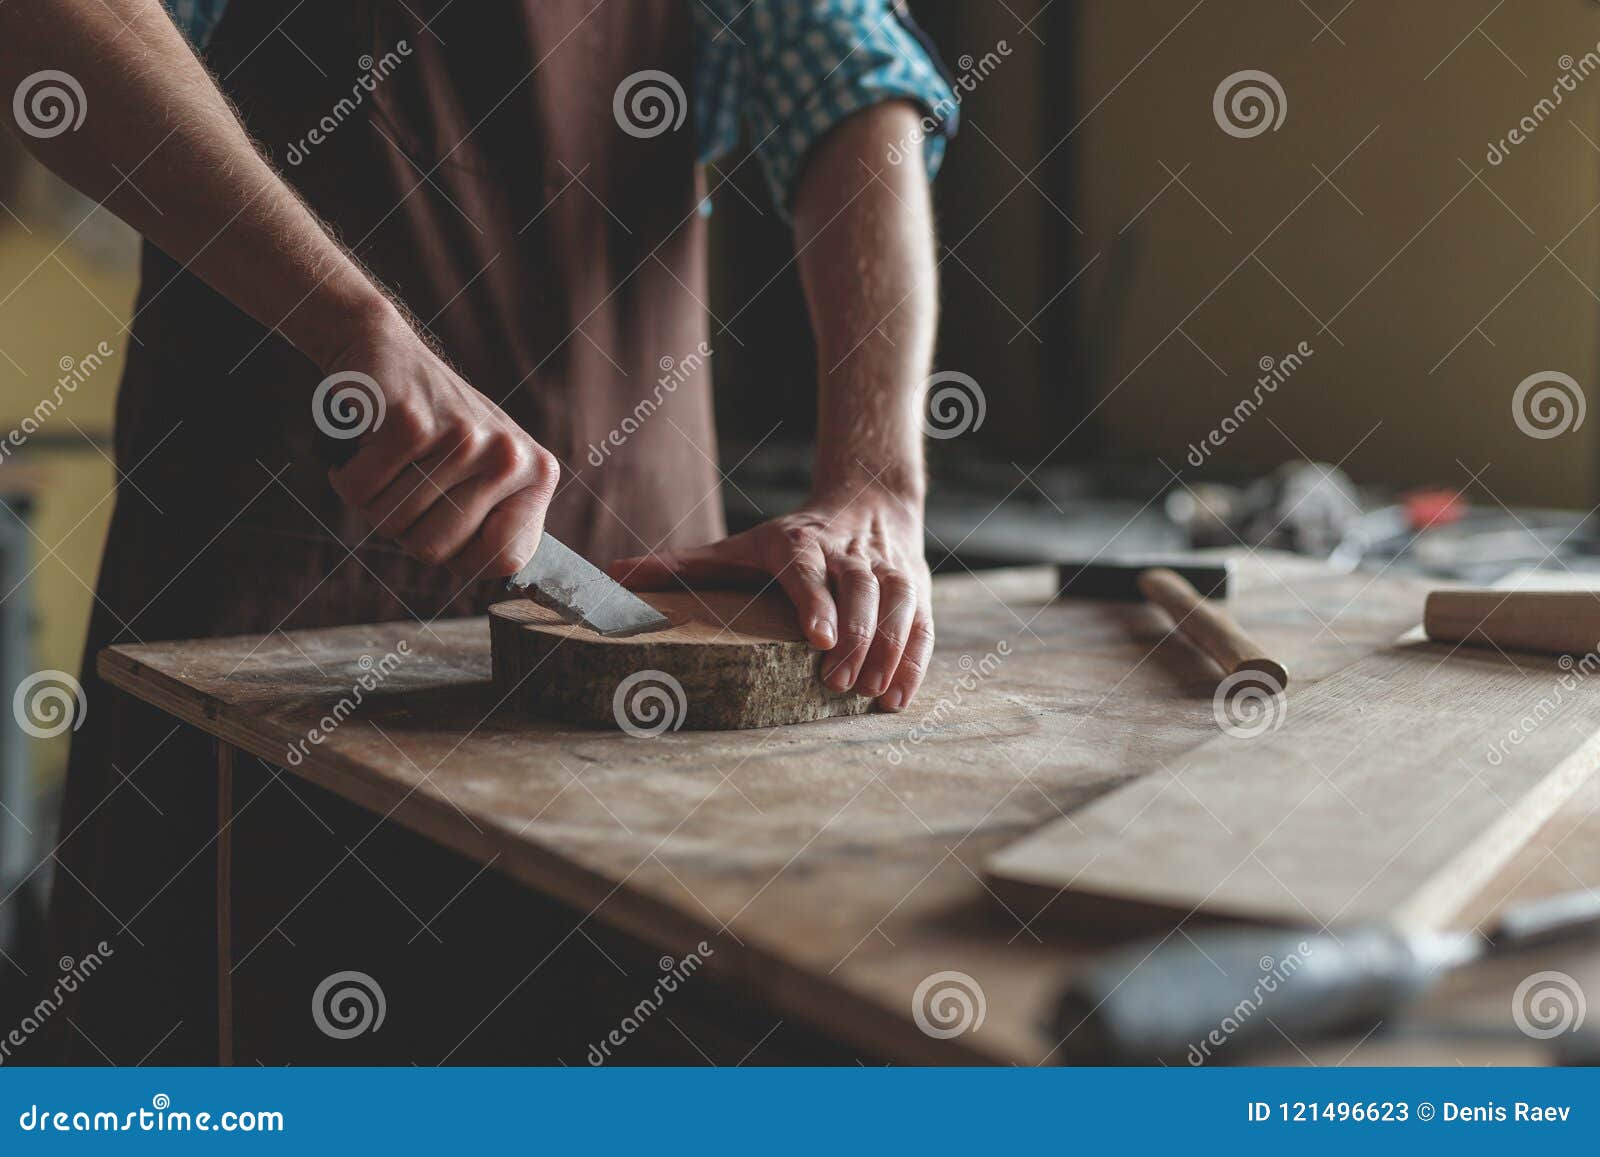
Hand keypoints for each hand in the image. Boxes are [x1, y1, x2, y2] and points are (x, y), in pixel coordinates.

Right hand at [321, 312, 559, 578]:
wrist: (384, 349)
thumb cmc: (433, 430)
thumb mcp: (482, 476)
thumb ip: (495, 525)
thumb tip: (502, 575)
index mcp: (537, 475)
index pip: (503, 563)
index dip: (461, 554)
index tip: (447, 516)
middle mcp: (509, 456)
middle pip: (435, 550)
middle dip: (404, 527)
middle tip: (407, 481)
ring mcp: (463, 437)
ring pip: (392, 523)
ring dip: (371, 500)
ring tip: (388, 458)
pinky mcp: (410, 421)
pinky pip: (361, 490)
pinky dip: (347, 474)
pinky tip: (365, 442)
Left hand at [608, 487, 933, 710]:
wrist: (869, 500)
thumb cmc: (790, 538)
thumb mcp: (737, 547)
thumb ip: (680, 566)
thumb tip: (611, 575)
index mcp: (802, 544)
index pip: (812, 572)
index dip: (818, 603)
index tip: (819, 639)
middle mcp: (850, 554)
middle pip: (862, 591)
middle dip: (856, 637)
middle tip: (838, 682)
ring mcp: (888, 570)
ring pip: (899, 606)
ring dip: (889, 651)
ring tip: (870, 693)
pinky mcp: (915, 588)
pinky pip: (922, 625)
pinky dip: (915, 661)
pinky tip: (898, 697)